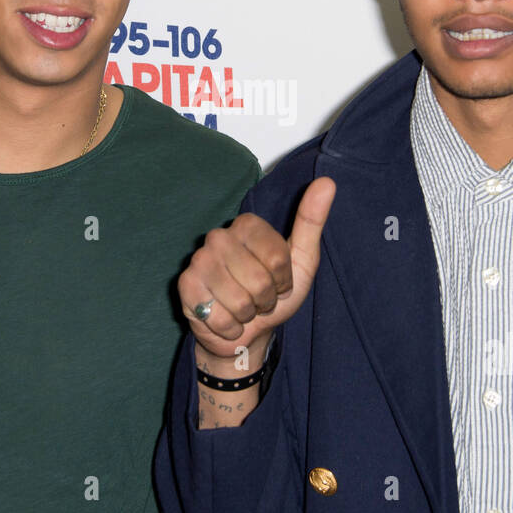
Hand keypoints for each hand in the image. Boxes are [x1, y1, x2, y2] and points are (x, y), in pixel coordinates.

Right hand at [181, 177, 335, 360]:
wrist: (245, 330)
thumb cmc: (274, 294)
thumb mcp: (302, 260)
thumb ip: (311, 221)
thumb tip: (327, 182)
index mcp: (248, 225)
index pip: (277, 258)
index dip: (283, 281)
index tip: (279, 283)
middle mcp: (219, 237)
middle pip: (259, 280)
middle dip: (265, 300)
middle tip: (259, 299)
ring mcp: (199, 261)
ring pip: (240, 301)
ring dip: (248, 315)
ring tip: (243, 308)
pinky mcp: (185, 287)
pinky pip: (221, 318)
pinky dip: (231, 328)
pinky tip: (225, 318)